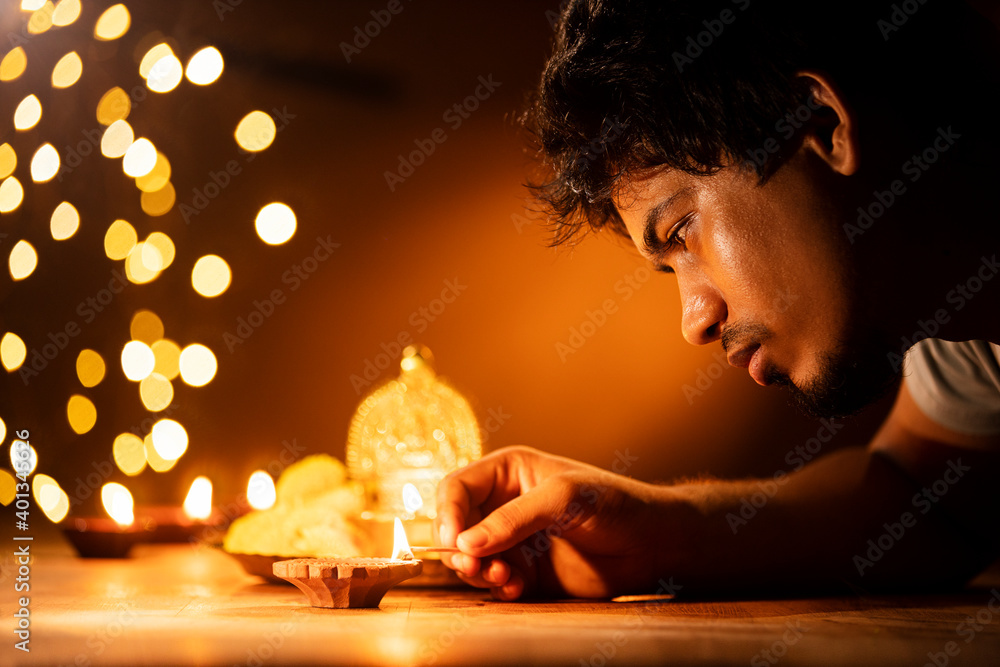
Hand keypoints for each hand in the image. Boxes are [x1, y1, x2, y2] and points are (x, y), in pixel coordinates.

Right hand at [433, 445, 669, 599]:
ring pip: (469, 558)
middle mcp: (503, 504)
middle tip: (475, 566)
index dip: (447, 513)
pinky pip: (493, 583)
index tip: (454, 541)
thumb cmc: (614, 504)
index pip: (456, 488)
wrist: (651, 545)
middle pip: (455, 526)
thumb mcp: (563, 498)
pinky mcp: (524, 572)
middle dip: (459, 548)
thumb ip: (513, 519)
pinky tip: (517, 588)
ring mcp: (512, 540)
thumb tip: (465, 543)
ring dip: (478, 571)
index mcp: (508, 472)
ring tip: (504, 578)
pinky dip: (498, 588)